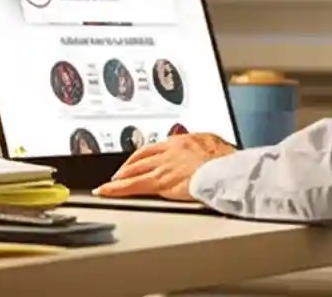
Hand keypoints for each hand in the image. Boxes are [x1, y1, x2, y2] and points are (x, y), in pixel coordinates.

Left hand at [94, 133, 236, 200]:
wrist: (225, 170)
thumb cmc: (227, 161)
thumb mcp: (217, 146)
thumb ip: (207, 148)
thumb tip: (210, 150)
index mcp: (182, 141)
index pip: (157, 147)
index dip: (146, 155)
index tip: (142, 159)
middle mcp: (168, 151)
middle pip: (142, 156)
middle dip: (129, 165)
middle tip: (120, 172)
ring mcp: (162, 166)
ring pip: (134, 170)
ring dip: (120, 176)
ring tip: (110, 182)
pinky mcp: (158, 182)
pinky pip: (131, 186)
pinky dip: (115, 189)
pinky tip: (105, 191)